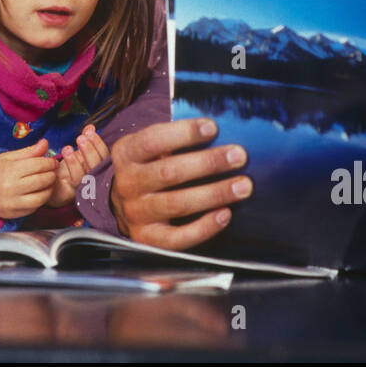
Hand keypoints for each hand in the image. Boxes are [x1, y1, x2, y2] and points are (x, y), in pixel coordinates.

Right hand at [0, 139, 58, 219]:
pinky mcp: (12, 214)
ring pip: (41, 197)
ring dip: (49, 189)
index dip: (50, 163)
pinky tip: (39, 193)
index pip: (39, 165)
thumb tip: (45, 143)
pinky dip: (40, 200)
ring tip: (49, 183)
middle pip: (42, 181)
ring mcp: (12, 203)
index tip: (52, 162)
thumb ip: (29, 151)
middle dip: (52, 174)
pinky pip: (34, 208)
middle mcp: (11, 187)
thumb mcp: (8, 157)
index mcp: (10, 170)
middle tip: (52, 171)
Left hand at [49, 125, 108, 206]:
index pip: (106, 156)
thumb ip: (86, 139)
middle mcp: (96, 179)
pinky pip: (76, 179)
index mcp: (100, 168)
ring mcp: (86, 187)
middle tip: (81, 137)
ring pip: (90, 172)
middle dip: (92, 149)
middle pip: (100, 164)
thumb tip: (91, 126)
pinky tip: (66, 152)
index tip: (90, 131)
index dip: (99, 143)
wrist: (52, 186)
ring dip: (82, 156)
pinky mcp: (73, 192)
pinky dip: (72, 164)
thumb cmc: (68, 168)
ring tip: (70, 145)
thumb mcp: (78, 151)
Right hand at [108, 118, 251, 249]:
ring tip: (243, 186)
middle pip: (169, 172)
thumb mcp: (151, 148)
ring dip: (214, 193)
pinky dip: (204, 227)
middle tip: (239, 156)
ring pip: (177, 204)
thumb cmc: (149, 167)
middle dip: (208, 163)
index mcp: (126, 154)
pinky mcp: (147, 239)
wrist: (123, 204)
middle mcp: (127, 184)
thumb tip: (217, 132)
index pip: (152, 141)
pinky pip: (178, 238)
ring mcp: (135, 213)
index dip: (184, 134)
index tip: (213, 128)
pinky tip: (225, 214)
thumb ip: (175, 139)